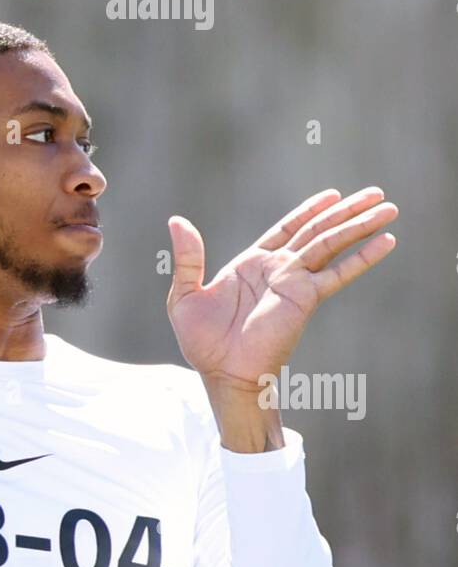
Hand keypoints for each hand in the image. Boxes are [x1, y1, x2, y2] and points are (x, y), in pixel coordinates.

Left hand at [167, 187, 397, 389]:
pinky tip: (386, 241)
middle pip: (317, 231)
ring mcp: (294, 282)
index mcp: (252, 264)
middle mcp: (278, 269)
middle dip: (346, 211)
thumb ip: (188, 257)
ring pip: (331, 244)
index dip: (310, 211)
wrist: (221, 373)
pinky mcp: (306, 298)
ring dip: (360, 224)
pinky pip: (338, 273)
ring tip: (389, 206)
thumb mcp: (185, 295)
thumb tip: (176, 220)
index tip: (332, 195)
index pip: (287, 229)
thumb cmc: (201, 342)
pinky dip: (362, 257)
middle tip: (377, 192)